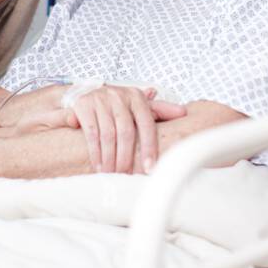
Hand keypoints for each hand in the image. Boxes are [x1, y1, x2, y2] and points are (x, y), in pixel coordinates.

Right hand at [67, 85, 186, 174]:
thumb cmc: (119, 104)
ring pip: (108, 135)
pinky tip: (99, 165)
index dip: (149, 148)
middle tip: (126, 175)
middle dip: (126, 157)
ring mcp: (100, 99)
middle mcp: (119, 95)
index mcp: (137, 97)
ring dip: (110, 158)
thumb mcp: (138, 105)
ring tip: (112, 174)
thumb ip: (160, 110)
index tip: (150, 168)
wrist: (89, 92)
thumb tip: (183, 113)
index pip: (147, 124)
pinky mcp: (84, 105)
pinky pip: (91, 133)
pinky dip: (96, 152)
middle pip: (126, 132)